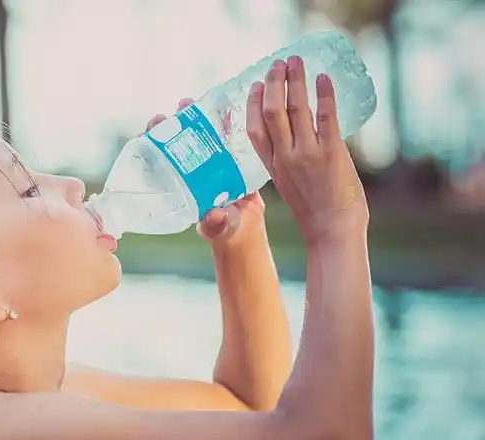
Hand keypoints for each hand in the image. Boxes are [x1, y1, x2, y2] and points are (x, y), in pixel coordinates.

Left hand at [146, 98, 266, 248]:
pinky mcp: (227, 153)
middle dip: (169, 125)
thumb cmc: (226, 227)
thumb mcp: (220, 225)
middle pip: (174, 142)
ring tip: (187, 103)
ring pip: (195, 133)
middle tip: (169, 114)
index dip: (151, 144)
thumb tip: (213, 216)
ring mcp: (208, 159)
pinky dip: (220, 119)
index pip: (158, 160)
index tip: (149, 131)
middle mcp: (190, 169)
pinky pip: (221, 133)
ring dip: (191, 116)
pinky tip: (221, 106)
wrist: (248, 223)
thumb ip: (216, 223)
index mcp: (179, 184)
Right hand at [247, 56, 367, 242]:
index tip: (255, 85)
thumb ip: (288, 163)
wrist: (332, 232)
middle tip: (278, 64)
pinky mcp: (332, 153)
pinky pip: (326, 117)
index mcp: (271, 166)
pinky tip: (323, 78)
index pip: (254, 129)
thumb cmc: (314, 213)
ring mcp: (307, 154)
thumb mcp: (289, 186)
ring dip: (296, 80)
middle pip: (272, 111)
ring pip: (296, 108)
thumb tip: (296, 142)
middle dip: (273, 83)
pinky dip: (324, 94)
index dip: (252, 103)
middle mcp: (285, 157)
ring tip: (297, 62)